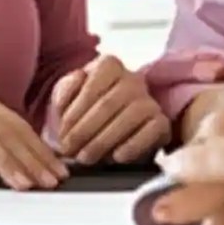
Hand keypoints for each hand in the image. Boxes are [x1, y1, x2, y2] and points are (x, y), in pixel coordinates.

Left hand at [50, 55, 170, 163]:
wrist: (106, 131)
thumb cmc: (85, 111)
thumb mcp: (67, 97)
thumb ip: (65, 89)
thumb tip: (74, 86)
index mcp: (108, 66)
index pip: (91, 86)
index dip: (74, 113)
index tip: (62, 134)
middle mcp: (133, 79)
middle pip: (107, 104)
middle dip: (84, 131)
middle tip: (70, 151)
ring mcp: (149, 100)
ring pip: (128, 117)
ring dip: (103, 141)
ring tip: (86, 158)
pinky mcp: (161, 122)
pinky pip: (151, 132)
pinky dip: (133, 146)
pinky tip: (116, 157)